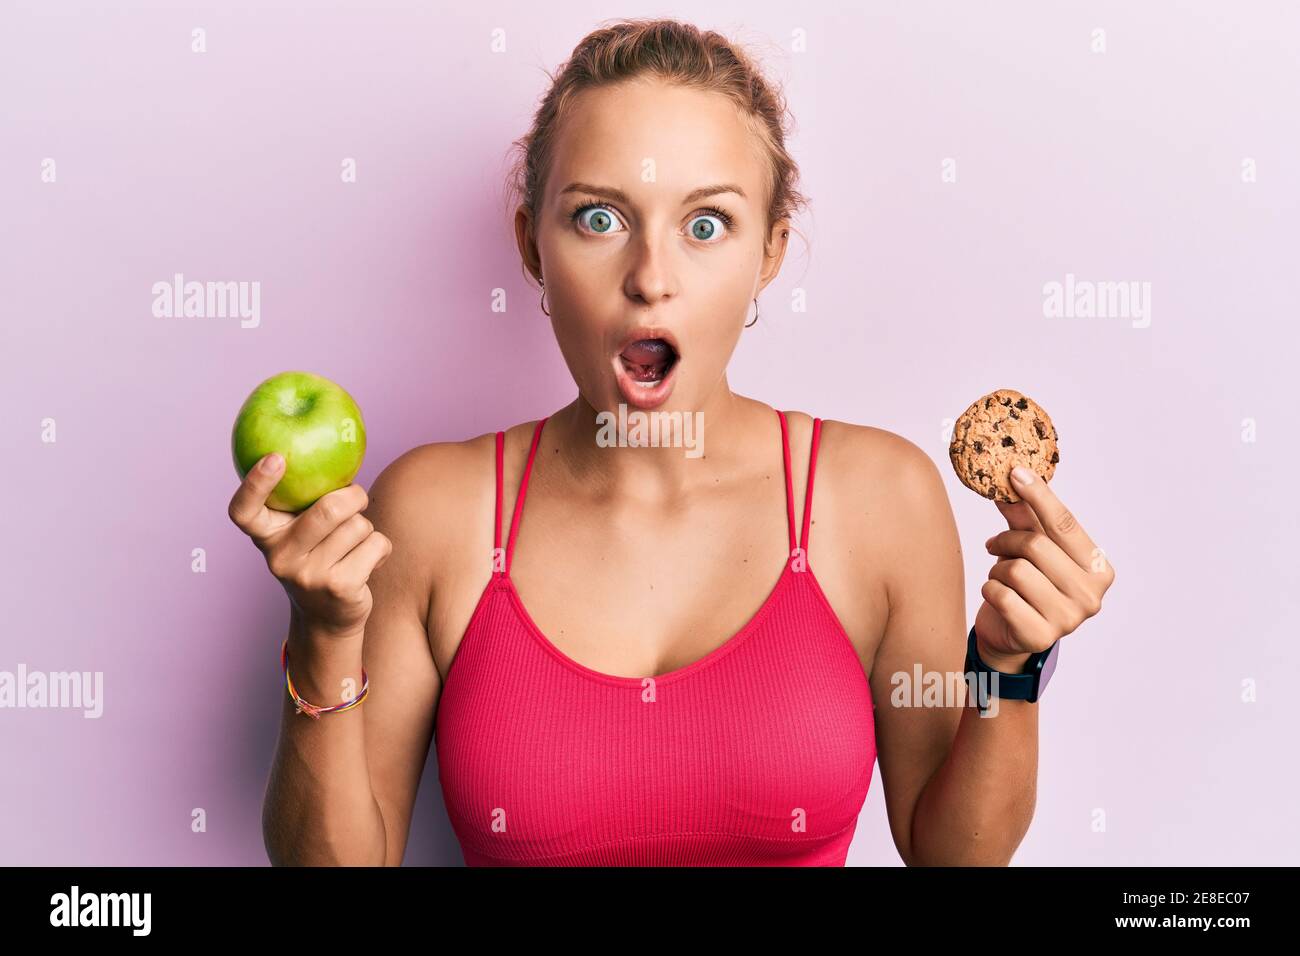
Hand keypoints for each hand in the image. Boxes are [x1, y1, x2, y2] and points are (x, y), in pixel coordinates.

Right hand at [227, 452, 392, 639]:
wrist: (326, 619)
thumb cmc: (318, 556)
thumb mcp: (300, 532)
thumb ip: (305, 500)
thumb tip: (334, 444)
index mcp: (265, 536)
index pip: (243, 511)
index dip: (255, 483)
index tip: (275, 458)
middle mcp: (279, 557)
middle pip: (328, 510)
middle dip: (354, 497)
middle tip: (356, 499)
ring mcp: (308, 575)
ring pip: (358, 526)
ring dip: (366, 527)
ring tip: (353, 544)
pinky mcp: (339, 588)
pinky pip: (376, 544)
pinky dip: (380, 547)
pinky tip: (367, 562)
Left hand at [974, 466, 1114, 671]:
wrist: (1011, 637)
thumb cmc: (1027, 587)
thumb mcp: (1030, 548)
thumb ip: (1026, 517)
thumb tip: (1014, 478)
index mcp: (1098, 568)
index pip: (1065, 524)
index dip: (1039, 496)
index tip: (1015, 473)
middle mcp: (1091, 595)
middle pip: (1035, 546)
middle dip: (1007, 541)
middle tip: (996, 545)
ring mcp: (1068, 619)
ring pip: (1015, 570)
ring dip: (998, 569)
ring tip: (1001, 577)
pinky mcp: (1039, 636)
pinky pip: (1000, 595)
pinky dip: (990, 590)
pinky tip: (998, 597)